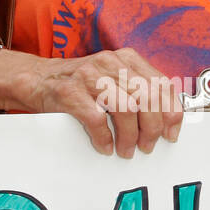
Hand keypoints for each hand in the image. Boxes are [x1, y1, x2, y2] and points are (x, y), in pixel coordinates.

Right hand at [8, 48, 182, 157]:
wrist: (38, 80)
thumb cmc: (81, 85)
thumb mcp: (113, 80)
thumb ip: (138, 91)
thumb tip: (165, 120)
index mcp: (126, 59)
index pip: (161, 84)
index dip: (171, 112)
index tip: (171, 133)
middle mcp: (110, 63)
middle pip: (147, 98)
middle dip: (152, 128)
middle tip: (147, 146)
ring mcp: (89, 76)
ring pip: (126, 109)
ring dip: (130, 136)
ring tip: (126, 150)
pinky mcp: (70, 93)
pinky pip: (97, 119)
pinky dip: (104, 138)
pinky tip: (105, 146)